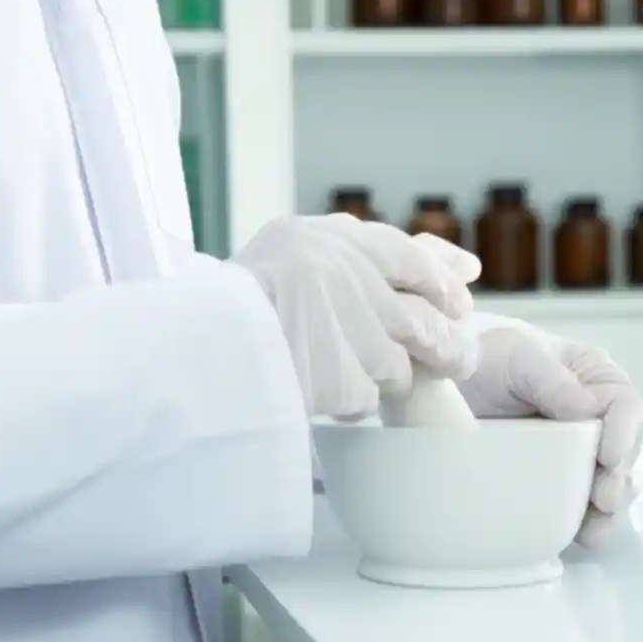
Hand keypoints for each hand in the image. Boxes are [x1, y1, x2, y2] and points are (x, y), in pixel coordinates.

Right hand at [234, 214, 479, 417]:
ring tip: (346, 375)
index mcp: (326, 239)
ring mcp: (347, 330)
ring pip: (398, 366)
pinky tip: (316, 393)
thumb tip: (459, 270)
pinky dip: (348, 402)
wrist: (183, 352)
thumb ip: (358, 254)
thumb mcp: (287, 251)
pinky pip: (366, 399)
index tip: (458, 296)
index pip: (409, 256)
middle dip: (446, 344)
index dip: (440, 281)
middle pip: (422, 319)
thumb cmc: (227, 306)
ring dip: (383, 377)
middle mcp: (345, 277)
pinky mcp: (341, 378)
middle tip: (458, 359)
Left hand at [456, 317, 642, 546]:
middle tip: (602, 499)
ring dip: (602, 511)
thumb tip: (588, 411)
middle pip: (617, 453)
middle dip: (614, 480)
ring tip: (594, 530)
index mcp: (593, 378)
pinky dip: (578, 521)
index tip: (609, 456)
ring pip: (600, 484)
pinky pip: (571, 502)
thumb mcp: (518, 356)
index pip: (624, 405)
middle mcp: (590, 417)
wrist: (442, 378)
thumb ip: (552, 381)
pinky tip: (577, 535)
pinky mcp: (548, 478)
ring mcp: (570, 452)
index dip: (624, 432)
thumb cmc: (485, 354)